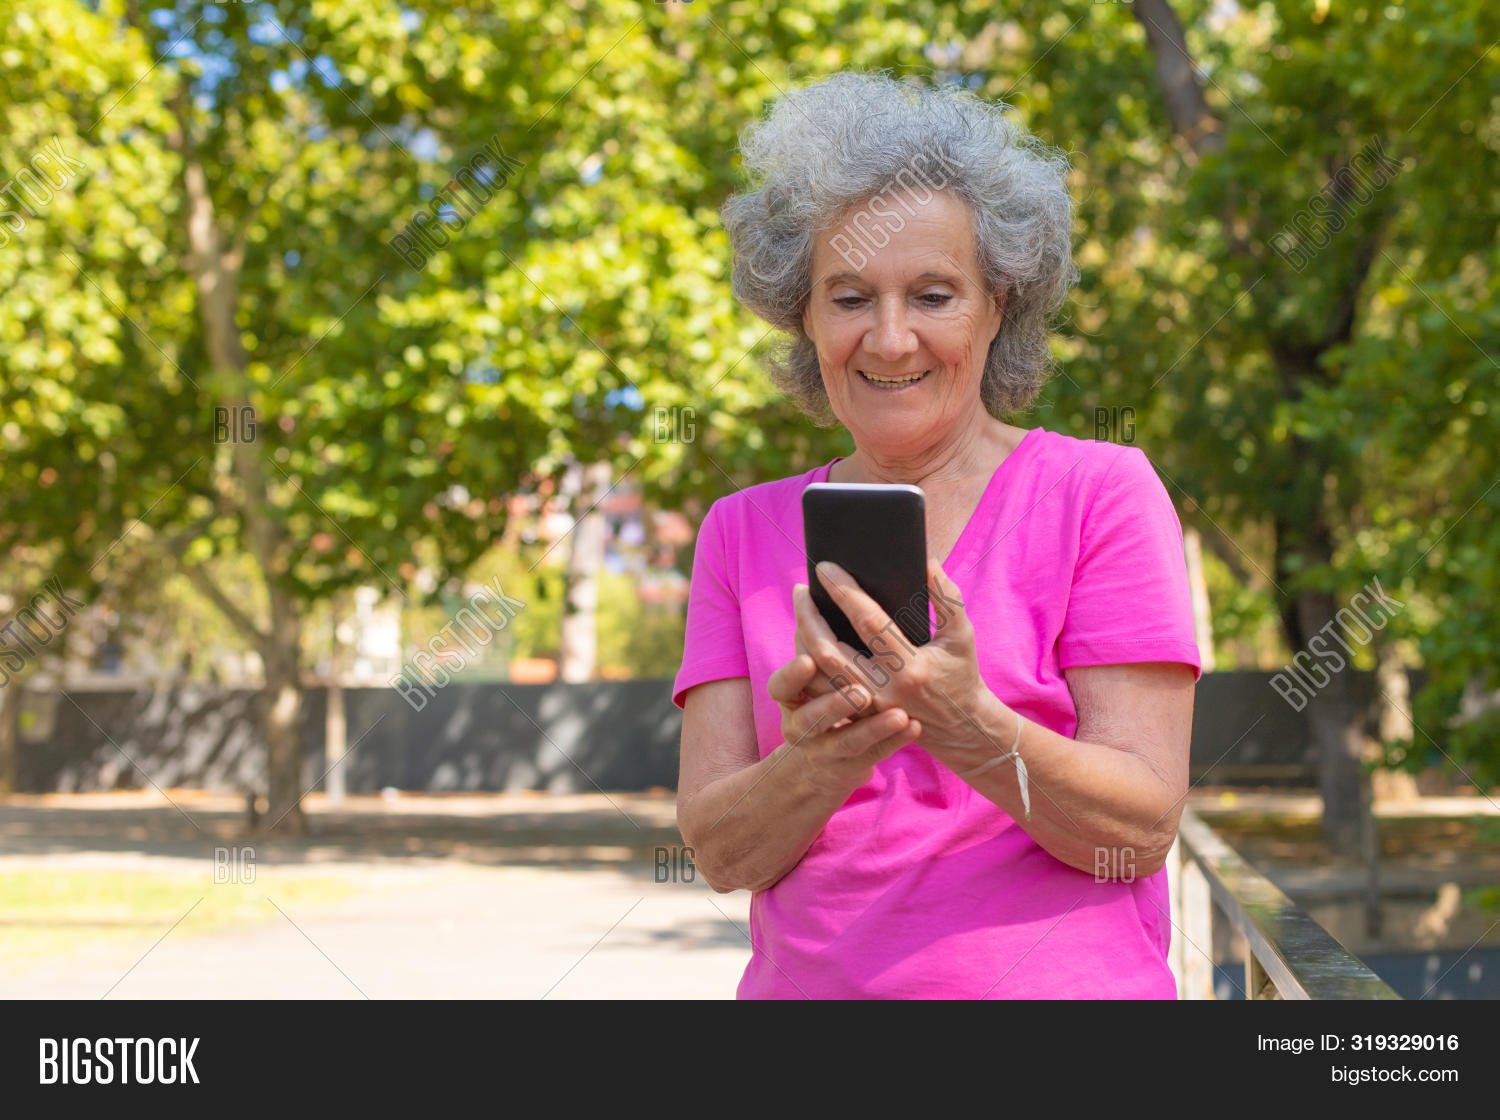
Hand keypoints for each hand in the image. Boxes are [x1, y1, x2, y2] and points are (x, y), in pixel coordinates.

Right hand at [766, 643, 921, 794]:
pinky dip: (893, 739)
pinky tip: (913, 726)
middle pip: (817, 714)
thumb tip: (820, 590)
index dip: (795, 671)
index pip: (787, 681)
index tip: (810, 659)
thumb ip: (810, 637)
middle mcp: (805, 722)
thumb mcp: (801, 673)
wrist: (826, 754)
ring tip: (900, 715)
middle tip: (863, 694)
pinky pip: (875, 752)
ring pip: (848, 740)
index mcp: (791, 694)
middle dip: (837, 704)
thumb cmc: (817, 695)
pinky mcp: (853, 762)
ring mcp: (829, 748)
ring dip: (873, 728)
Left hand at [796, 558, 1004, 764]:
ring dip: (802, 640)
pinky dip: (807, 663)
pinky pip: (820, 690)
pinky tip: (805, 638)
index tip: (826, 567)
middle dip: (808, 617)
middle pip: (828, 651)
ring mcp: (865, 708)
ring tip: (801, 609)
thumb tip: (927, 562)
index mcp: (911, 668)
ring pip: (817, 675)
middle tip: (800, 589)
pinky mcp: (856, 716)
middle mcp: (883, 690)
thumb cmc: (960, 674)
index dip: (844, 592)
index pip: (868, 622)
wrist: (959, 726)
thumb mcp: (962, 635)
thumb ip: (948, 599)